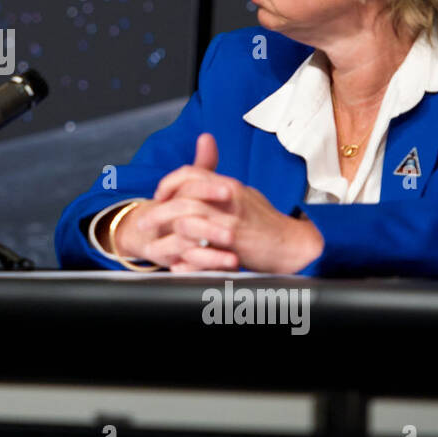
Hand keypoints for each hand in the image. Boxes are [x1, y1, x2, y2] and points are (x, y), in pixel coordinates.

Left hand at [114, 133, 322, 272]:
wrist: (293, 245)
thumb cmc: (266, 222)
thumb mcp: (243, 195)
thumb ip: (218, 184)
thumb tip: (199, 174)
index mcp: (229, 185)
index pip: (190, 173)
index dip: (169, 182)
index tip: (158, 196)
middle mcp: (229, 198)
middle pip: (183, 196)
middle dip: (159, 209)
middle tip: (144, 221)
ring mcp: (231, 221)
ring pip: (188, 218)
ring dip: (166, 230)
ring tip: (152, 245)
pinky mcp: (235, 244)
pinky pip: (202, 248)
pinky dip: (185, 257)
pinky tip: (175, 263)